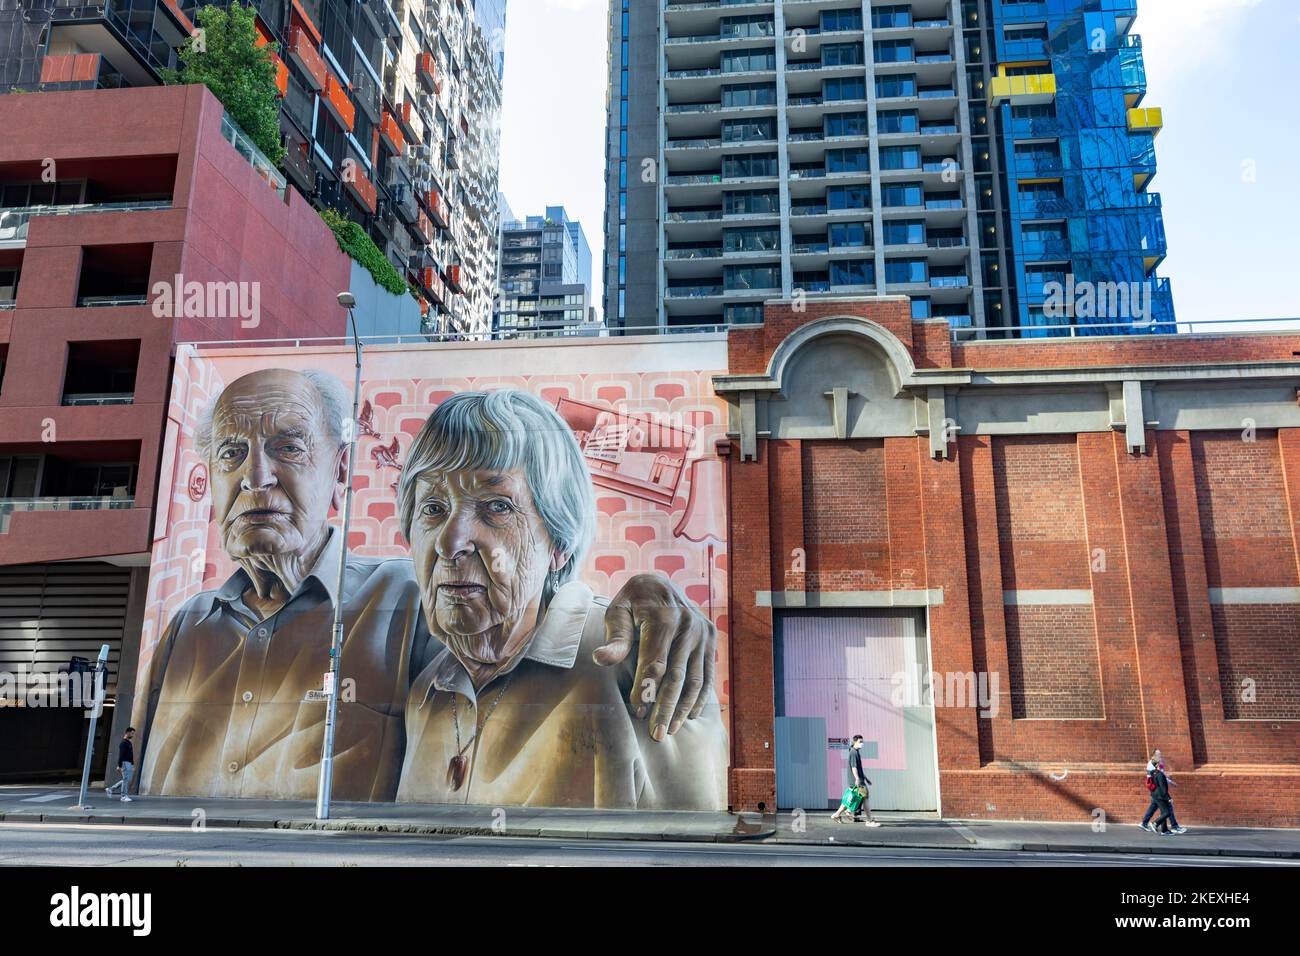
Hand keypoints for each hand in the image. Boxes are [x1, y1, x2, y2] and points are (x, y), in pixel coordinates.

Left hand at [595, 573, 716, 740]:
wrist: (659, 585)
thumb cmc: (632, 604)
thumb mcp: (617, 614)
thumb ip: (614, 639)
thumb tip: (600, 659)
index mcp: (663, 617)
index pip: (654, 662)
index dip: (646, 689)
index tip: (637, 711)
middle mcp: (688, 624)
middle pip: (677, 675)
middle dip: (665, 707)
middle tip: (656, 734)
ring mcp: (703, 631)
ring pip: (695, 679)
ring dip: (683, 708)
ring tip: (669, 730)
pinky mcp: (711, 638)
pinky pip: (707, 674)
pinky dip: (699, 697)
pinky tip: (688, 716)